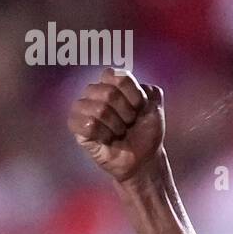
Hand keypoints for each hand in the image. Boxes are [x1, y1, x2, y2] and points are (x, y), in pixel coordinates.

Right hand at [68, 68, 164, 182]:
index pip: (115, 76)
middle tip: (129, 122)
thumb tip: (142, 87)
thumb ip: (150, 91)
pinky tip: (108, 139)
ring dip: (116, 125)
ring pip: (98, 109)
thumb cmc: (146, 132)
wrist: (144, 157)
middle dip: (126, 112)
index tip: (140, 107)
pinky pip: (87, 125)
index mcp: (112, 85)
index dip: (132, 93)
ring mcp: (83, 109)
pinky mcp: (77, 128)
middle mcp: (94, 93)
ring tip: (119, 132)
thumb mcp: (155, 108)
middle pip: (108, 92)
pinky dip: (104, 134)